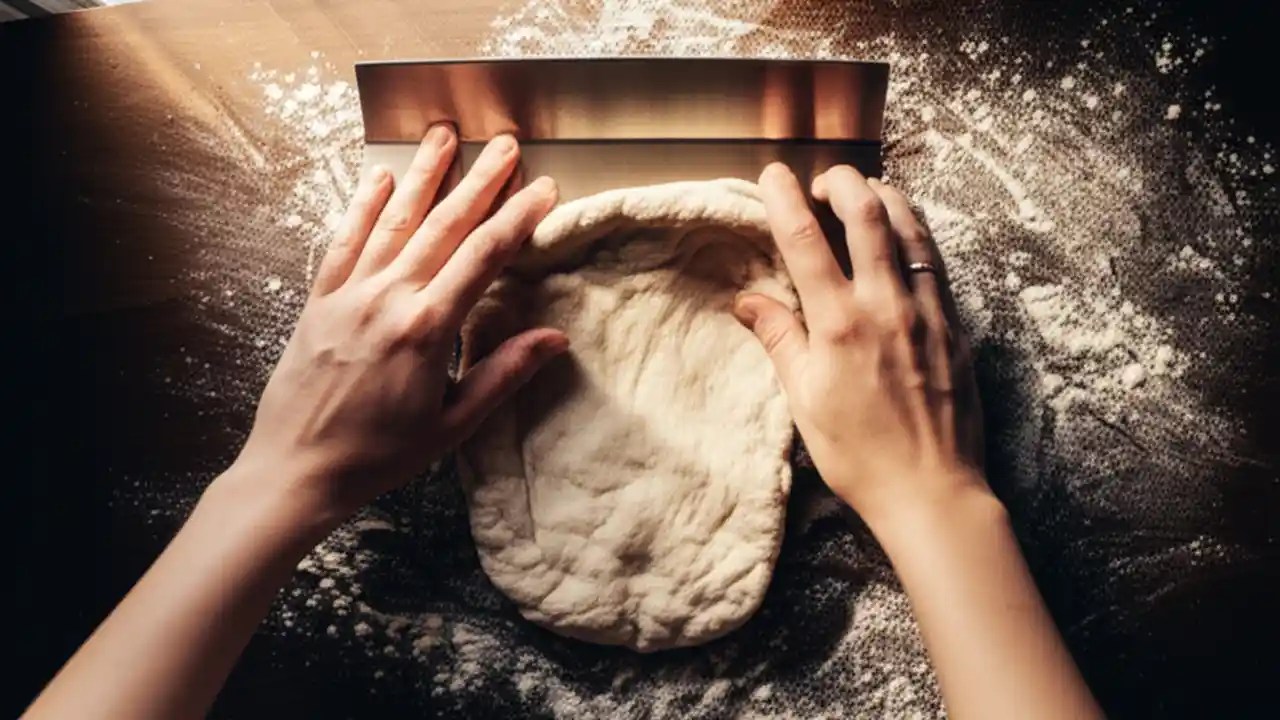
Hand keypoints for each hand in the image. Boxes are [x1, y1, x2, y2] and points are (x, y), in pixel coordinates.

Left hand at [234, 127, 567, 520]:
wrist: (297, 469)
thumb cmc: (378, 456)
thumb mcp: (453, 425)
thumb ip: (503, 374)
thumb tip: (554, 338)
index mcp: (426, 329)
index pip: (484, 257)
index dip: (518, 218)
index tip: (543, 189)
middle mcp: (387, 299)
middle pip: (443, 225)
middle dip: (479, 181)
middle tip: (504, 146)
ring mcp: (349, 294)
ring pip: (394, 222)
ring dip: (422, 176)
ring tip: (443, 137)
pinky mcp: (319, 301)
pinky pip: (344, 242)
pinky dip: (363, 207)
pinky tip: (378, 180)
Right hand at [735, 163, 984, 524]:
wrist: (931, 492)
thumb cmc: (859, 456)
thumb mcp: (804, 401)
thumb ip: (780, 340)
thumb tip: (748, 301)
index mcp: (838, 325)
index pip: (805, 241)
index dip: (784, 198)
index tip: (773, 175)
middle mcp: (884, 306)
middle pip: (865, 215)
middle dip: (842, 182)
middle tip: (823, 179)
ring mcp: (926, 312)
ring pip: (910, 228)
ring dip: (885, 196)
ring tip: (866, 190)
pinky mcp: (954, 325)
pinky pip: (935, 261)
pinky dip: (916, 232)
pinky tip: (905, 231)